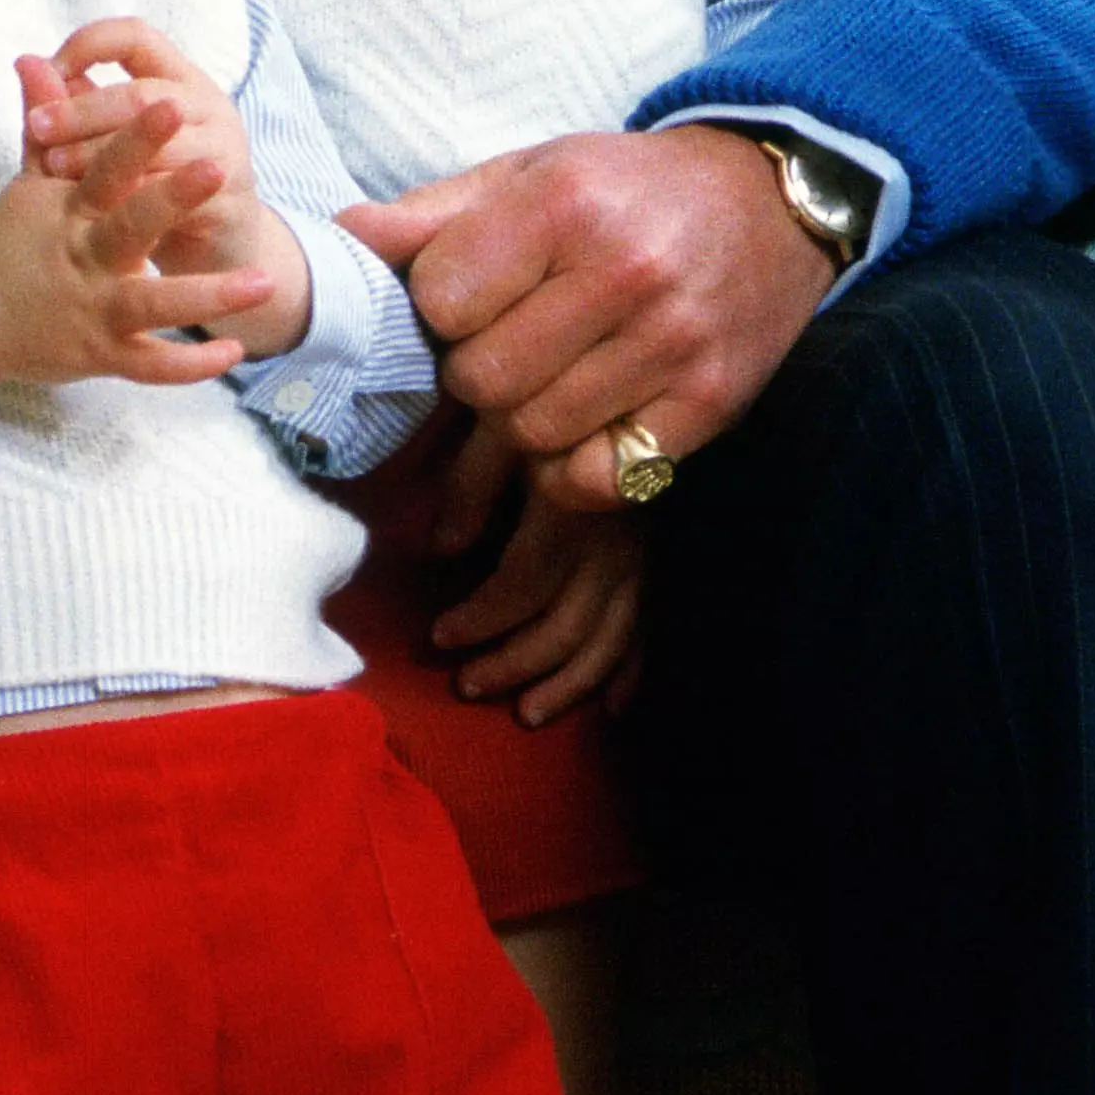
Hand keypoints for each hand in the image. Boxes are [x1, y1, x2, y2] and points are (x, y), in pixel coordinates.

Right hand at [0, 23, 304, 400]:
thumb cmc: (10, 242)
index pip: (103, 167)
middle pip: (131, 225)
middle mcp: (84, 258)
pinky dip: (191, 364)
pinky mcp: (102, 355)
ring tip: (262, 282)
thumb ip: (43, 124)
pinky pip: (152, 366)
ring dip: (208, 295)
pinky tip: (234, 349)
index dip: (134, 137)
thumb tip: (33, 58)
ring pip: (155, 304)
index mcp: (69, 212)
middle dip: (173, 197)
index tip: (169, 105)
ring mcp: (95, 309)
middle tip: (219, 166)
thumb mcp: (26, 185)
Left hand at [342, 125, 836, 512]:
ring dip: (523, 423)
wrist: (773, 201)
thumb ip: (435, 214)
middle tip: (507, 348)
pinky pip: (599, 475)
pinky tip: (585, 426)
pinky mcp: (711, 400)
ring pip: (534, 435)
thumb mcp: (533, 173)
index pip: (442, 302)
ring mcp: (673, 342)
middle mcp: (624, 271)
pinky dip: (575, 467)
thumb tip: (344, 240)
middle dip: (477, 375)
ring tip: (547, 381)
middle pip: (483, 380)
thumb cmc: (631, 189)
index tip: (470, 300)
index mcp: (565, 204)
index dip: (440, 312)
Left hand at [420, 417, 645, 723]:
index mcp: (570, 510)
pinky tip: (609, 709)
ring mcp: (639, 562)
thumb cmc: (554, 407)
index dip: (480, 618)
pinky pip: (647, 633)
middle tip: (465, 684)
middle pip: (564, 626)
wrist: (638, 382)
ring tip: (524, 712)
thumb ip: (472, 484)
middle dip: (513, 664)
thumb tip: (441, 547)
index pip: (524, 584)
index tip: (438, 635)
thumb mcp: (504, 428)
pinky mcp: (656, 568)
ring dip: (565, 684)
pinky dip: (629, 675)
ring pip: (606, 641)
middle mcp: (611, 545)